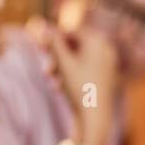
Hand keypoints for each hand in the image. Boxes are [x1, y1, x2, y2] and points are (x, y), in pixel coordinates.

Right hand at [28, 18, 119, 141]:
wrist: (95, 117)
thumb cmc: (79, 87)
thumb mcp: (63, 63)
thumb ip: (54, 44)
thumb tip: (44, 28)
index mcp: (99, 42)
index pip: (72, 31)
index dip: (54, 34)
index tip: (38, 38)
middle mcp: (105, 50)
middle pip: (75, 44)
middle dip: (56, 52)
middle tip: (39, 53)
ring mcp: (105, 64)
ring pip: (76, 58)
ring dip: (60, 65)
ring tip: (49, 77)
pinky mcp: (102, 77)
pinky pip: (82, 69)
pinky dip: (69, 74)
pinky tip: (58, 86)